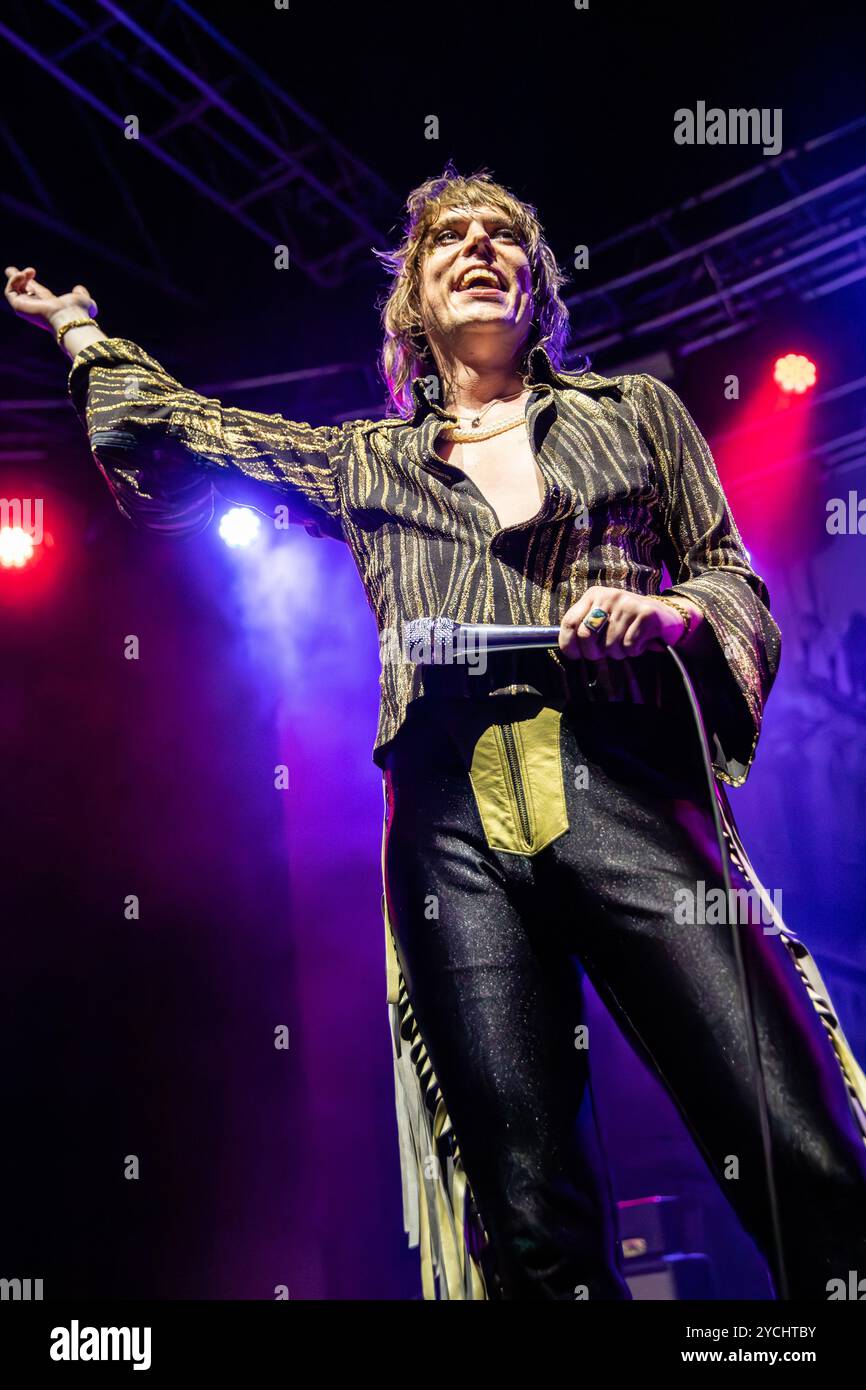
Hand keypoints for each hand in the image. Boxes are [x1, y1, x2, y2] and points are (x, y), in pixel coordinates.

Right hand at [4, 265, 97, 334]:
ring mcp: (26, 308)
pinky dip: (14, 280)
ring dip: (18, 277)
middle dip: (16, 280)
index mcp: (48, 305)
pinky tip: (23, 274)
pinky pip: (10, 291)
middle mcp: (35, 307)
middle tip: (10, 269)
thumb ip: (81, 294)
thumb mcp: (83, 300)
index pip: (35, 292)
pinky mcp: (19, 307)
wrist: (69, 318)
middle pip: (21, 292)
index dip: (31, 282)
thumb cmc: (78, 312)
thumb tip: (79, 289)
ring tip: (30, 271)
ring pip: (14, 291)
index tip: (30, 271)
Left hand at [559, 586, 689, 660]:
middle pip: (586, 635)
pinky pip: (629, 646)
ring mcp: (628, 603)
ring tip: (627, 643)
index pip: (570, 622)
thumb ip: (585, 628)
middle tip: (605, 653)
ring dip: (619, 653)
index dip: (569, 645)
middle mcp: (609, 595)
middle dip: (594, 653)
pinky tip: (641, 642)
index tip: (576, 656)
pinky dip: (634, 651)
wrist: (666, 617)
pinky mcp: (646, 614)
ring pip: (610, 645)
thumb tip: (567, 648)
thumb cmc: (628, 623)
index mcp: (594, 595)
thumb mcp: (604, 620)